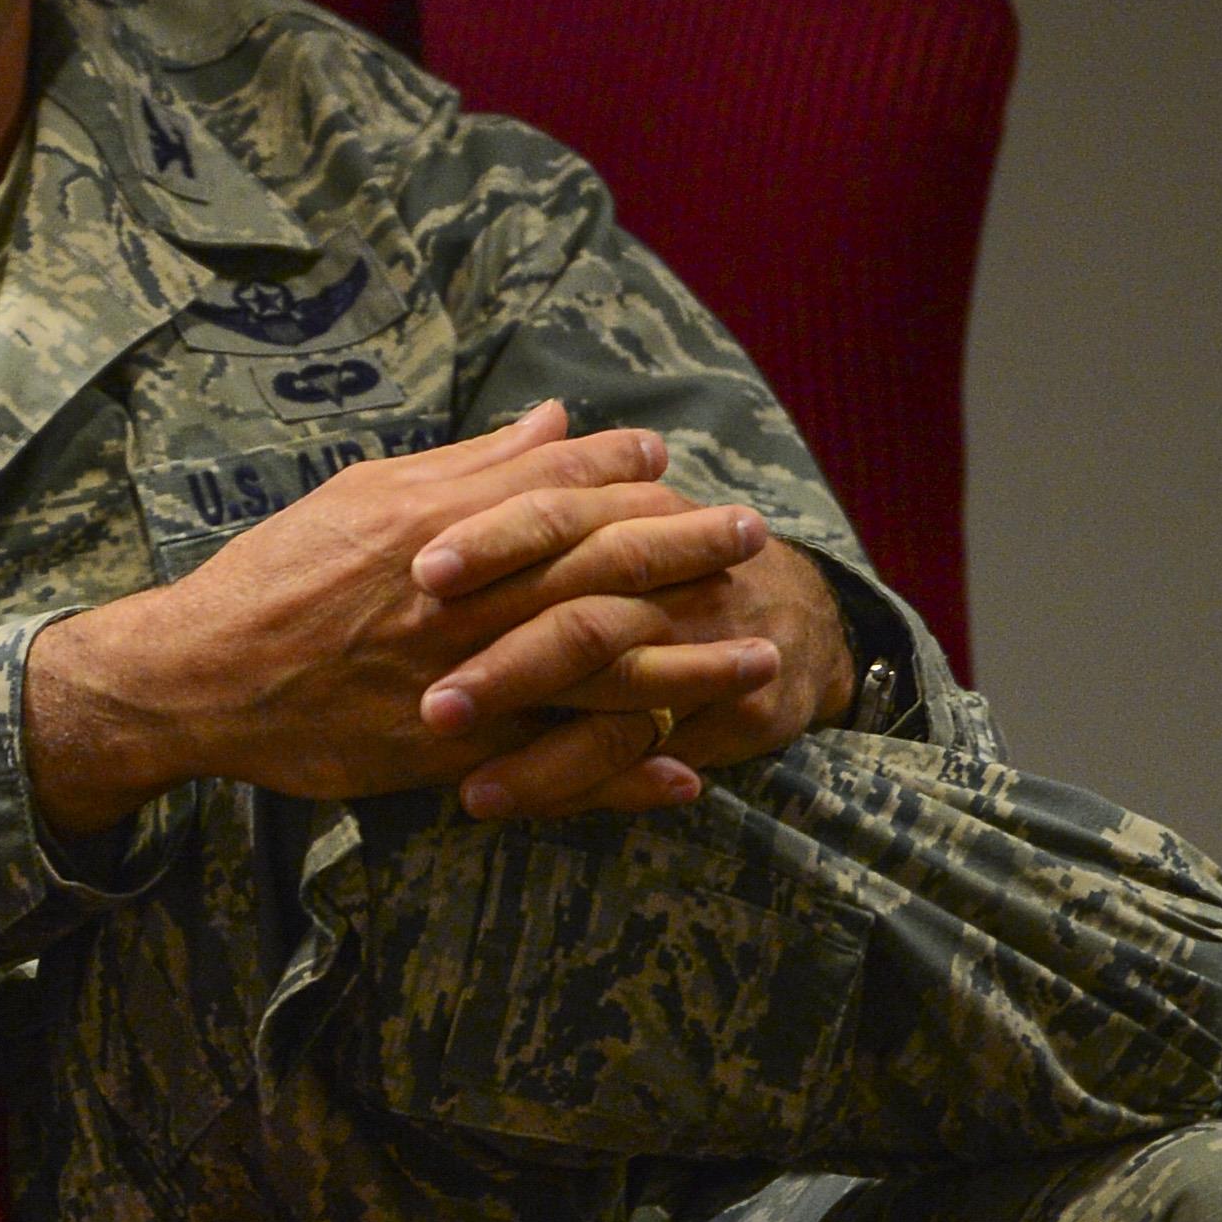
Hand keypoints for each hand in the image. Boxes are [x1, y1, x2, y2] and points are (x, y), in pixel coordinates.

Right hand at [24, 403, 782, 829]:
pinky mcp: (450, 750)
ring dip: (690, 663)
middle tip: (752, 536)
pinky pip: (558, 763)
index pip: (556, 485)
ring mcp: (462, 676)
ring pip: (600, 667)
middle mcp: (462, 595)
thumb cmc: (273, 578)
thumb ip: (465, 468)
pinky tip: (685, 772)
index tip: (671, 463)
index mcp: (438, 525)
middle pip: (600, 566)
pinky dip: (626, 772)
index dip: (622, 471)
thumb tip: (550, 424)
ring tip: (760, 655)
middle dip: (686, 549)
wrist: (198, 678)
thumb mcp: (360, 496)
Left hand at [403, 478, 858, 815]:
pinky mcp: (724, 719)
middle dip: (507, 667)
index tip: (422, 572)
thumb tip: (543, 416)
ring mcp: (701, 656)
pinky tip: (510, 805)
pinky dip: (576, 787)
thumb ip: (571, 473)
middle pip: (586, 620)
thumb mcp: (633, 505)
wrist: (799, 626)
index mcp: (633, 516)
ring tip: (466, 789)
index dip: (494, 541)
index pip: (559, 518)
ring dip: (539, 754)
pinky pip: (639, 761)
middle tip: (431, 707)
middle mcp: (669, 584)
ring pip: (616, 705)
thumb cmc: (679, 561)